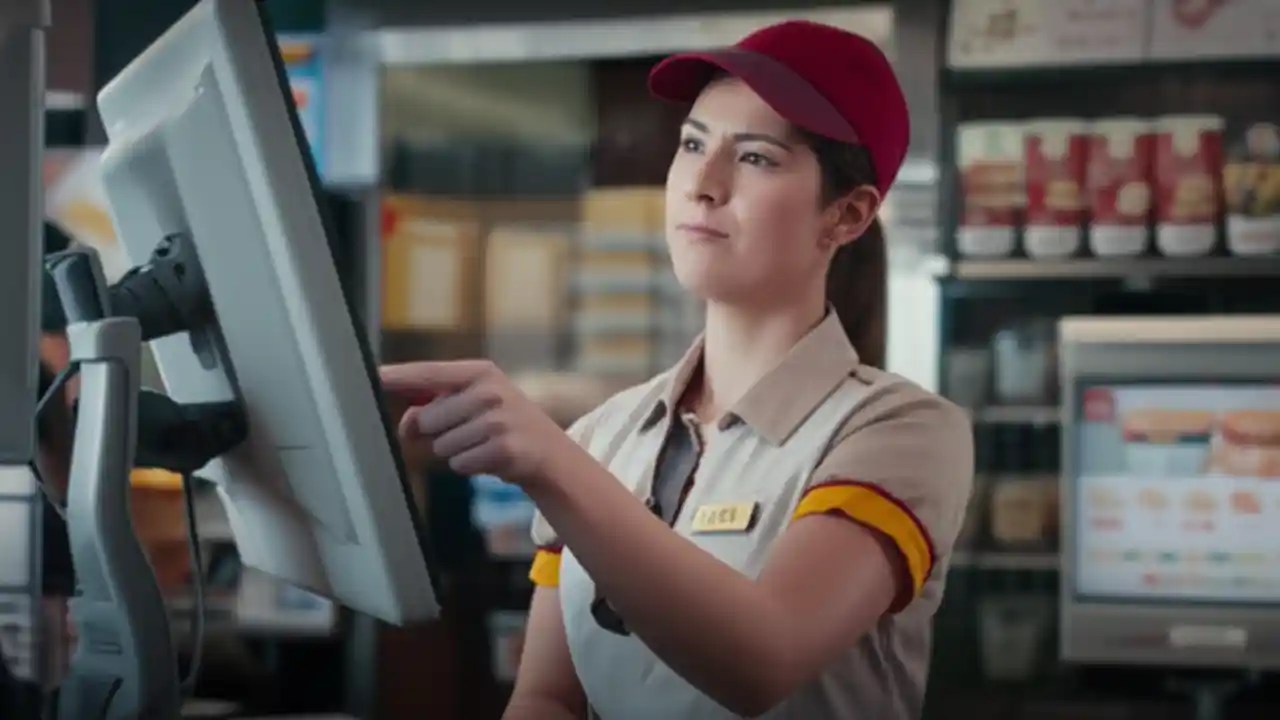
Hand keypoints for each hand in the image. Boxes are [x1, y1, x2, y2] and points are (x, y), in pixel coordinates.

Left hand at [379, 360, 579, 487]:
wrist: (548, 452)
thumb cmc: (501, 422)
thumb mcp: (474, 402)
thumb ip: (435, 405)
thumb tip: (406, 425)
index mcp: (479, 372)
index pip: (428, 373)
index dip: (398, 376)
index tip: (373, 376)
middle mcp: (489, 391)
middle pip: (427, 419)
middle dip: (440, 431)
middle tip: (470, 430)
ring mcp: (498, 420)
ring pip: (441, 445)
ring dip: (456, 450)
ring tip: (483, 443)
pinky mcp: (502, 449)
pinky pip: (459, 463)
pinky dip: (469, 465)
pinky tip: (491, 457)